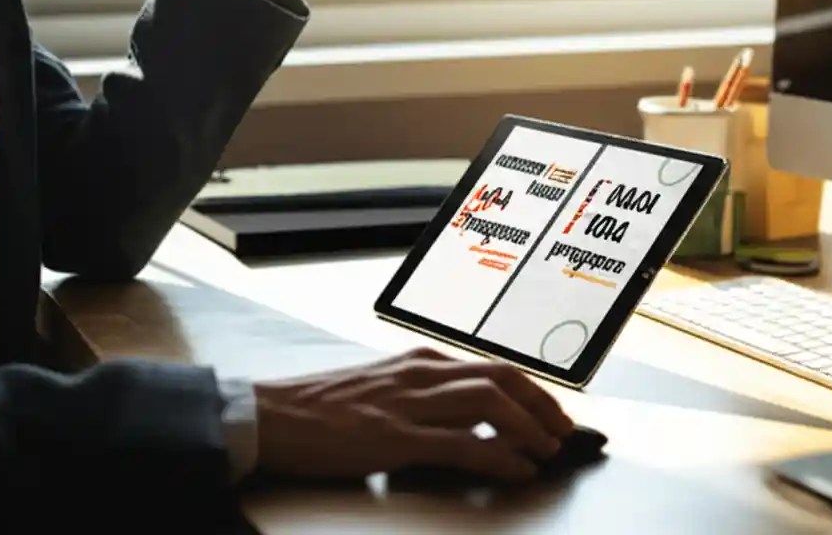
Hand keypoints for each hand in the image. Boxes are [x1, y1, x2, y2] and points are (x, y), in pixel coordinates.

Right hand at [251, 347, 575, 481]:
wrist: (267, 415)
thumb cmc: (315, 409)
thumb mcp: (377, 389)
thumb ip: (418, 396)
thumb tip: (460, 418)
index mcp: (417, 361)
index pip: (489, 367)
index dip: (529, 389)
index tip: (551, 410)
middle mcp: (419, 373)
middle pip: (501, 377)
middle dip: (542, 404)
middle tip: (564, 431)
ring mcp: (408, 403)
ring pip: (490, 403)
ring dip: (530, 428)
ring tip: (548, 452)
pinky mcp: (395, 436)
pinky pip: (463, 444)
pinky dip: (499, 456)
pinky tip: (517, 469)